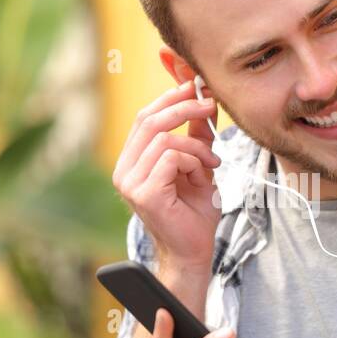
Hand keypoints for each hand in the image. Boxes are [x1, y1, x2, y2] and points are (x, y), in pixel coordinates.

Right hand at [113, 81, 221, 271]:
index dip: (168, 97)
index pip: (144, 117)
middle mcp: (124, 171)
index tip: (194, 85)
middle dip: (184, 106)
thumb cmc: (195, 213)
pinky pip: (171, 157)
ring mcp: (130, 182)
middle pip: (149, 120)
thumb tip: (203, 98)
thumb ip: (196, 135)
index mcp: (131, 162)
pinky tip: (204, 176)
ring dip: (196, 146)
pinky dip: (194, 161)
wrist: (194, 251)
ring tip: (212, 163)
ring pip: (164, 138)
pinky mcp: (143, 193)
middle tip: (210, 104)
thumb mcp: (198, 165)